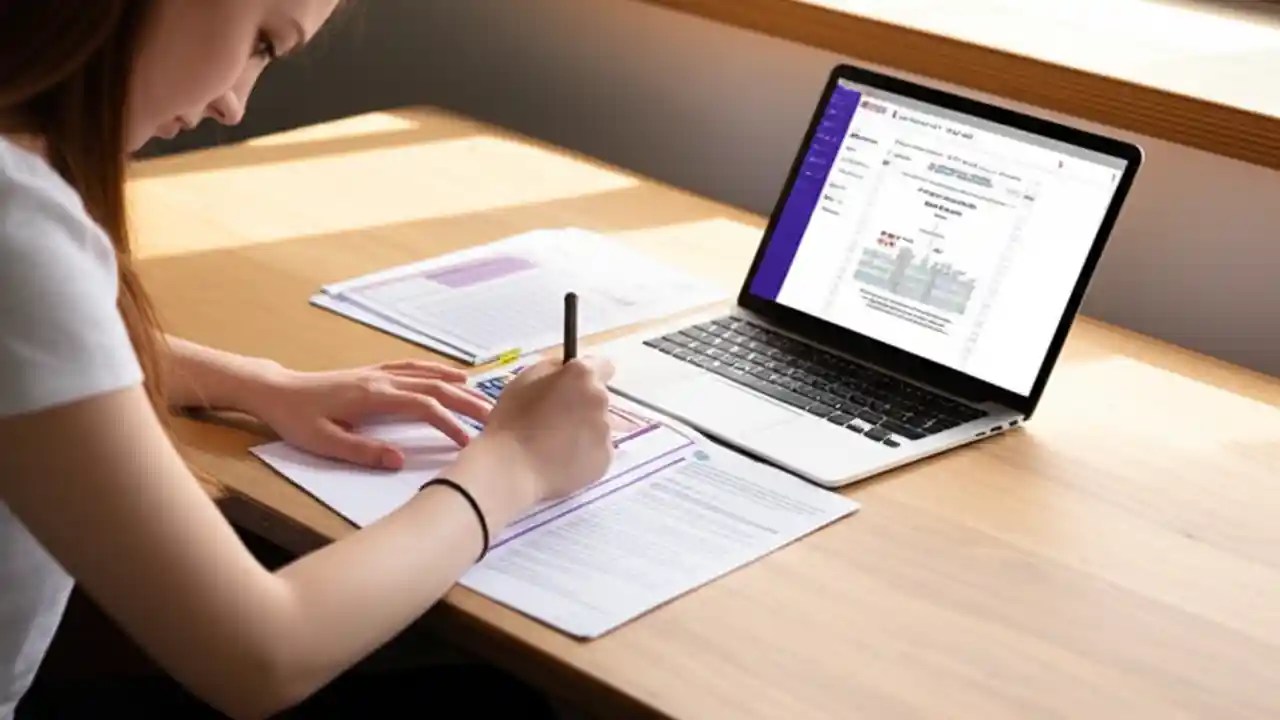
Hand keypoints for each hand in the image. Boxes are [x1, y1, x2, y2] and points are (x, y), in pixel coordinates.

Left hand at [247, 360, 491, 469]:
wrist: (277, 391)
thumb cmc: (296, 419)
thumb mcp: (323, 443)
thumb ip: (362, 451)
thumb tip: (399, 460)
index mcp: (372, 397)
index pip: (423, 406)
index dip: (449, 423)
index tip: (467, 443)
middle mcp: (381, 380)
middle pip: (435, 387)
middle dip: (467, 403)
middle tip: (494, 419)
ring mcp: (379, 372)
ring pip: (429, 375)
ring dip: (459, 387)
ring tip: (484, 400)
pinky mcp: (374, 372)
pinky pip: (414, 367)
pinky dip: (439, 370)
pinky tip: (453, 377)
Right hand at [471, 356, 615, 501]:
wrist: (511, 469)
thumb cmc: (511, 421)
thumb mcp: (524, 380)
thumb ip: (552, 369)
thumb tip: (566, 370)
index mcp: (582, 376)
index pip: (603, 366)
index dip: (588, 375)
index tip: (573, 387)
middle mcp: (600, 399)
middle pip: (598, 398)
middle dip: (582, 405)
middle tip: (555, 421)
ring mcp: (606, 431)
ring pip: (599, 427)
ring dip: (584, 431)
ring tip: (555, 446)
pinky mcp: (605, 459)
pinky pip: (598, 452)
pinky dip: (585, 456)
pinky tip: (562, 462)